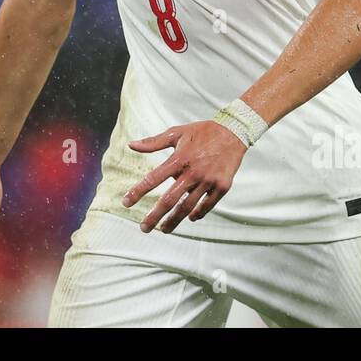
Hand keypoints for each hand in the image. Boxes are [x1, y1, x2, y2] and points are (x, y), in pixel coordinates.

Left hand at [121, 122, 246, 232]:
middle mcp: (193, 172)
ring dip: (174, 220)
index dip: (138, 191)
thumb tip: (131, 145)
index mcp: (179, 159)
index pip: (153, 178)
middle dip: (154, 216)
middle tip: (143, 228)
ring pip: (187, 207)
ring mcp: (208, 181)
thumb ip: (154, 142)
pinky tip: (190, 218)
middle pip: (169, 200)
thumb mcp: (177, 132)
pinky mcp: (222, 186)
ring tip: (163, 229)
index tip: (126, 202)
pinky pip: (207, 205)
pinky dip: (198, 213)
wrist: (234, 131)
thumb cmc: (202, 131)